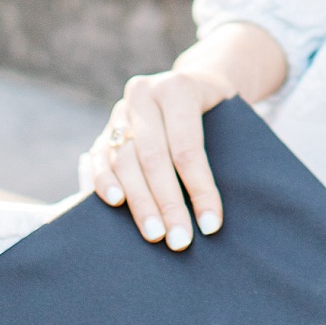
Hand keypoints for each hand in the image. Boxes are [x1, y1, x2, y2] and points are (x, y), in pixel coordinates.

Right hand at [85, 23, 287, 249]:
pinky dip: (104, 182)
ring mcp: (121, 111)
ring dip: (139, 202)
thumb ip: (217, 154)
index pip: (187, 148)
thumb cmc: (217, 111)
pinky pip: (98, 158)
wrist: (194, 83)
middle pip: (154, 157)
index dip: (199, 189)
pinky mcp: (104, 129)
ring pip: (124, 161)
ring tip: (155, 235)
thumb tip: (214, 217)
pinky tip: (116, 203)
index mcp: (178, 89)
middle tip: (179, 241)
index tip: (210, 225)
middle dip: (167, 204)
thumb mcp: (226, 117)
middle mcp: (144, 95)